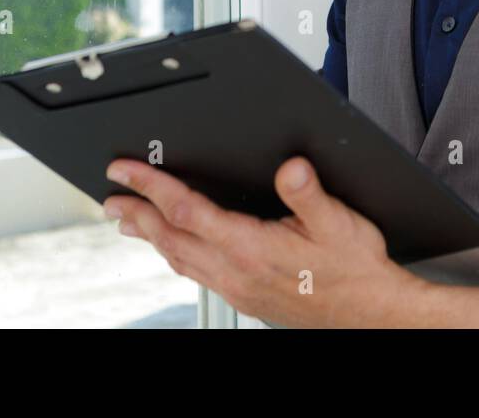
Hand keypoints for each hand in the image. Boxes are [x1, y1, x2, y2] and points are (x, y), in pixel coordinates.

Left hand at [102, 155, 422, 326]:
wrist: (368, 313)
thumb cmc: (355, 270)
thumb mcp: (339, 222)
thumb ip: (309, 192)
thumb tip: (290, 166)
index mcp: (251, 247)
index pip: (186, 210)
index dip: (151, 186)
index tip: (126, 170)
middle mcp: (235, 271)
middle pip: (170, 237)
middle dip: (138, 212)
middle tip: (111, 195)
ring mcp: (236, 287)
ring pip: (178, 258)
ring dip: (150, 235)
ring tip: (130, 220)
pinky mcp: (243, 297)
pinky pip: (194, 272)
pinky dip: (174, 253)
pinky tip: (175, 248)